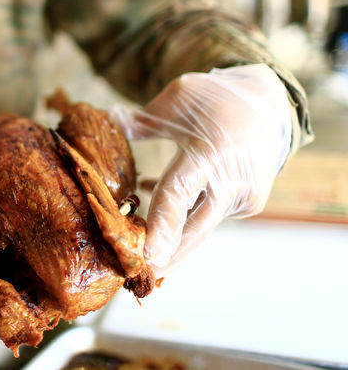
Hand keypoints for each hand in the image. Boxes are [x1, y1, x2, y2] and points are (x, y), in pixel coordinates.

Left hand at [111, 64, 292, 271]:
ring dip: (175, 242)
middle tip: (142, 276)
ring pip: (201, 226)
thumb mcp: (176, 99)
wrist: (268, 105)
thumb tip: (108, 123)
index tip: (148, 255)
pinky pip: (209, 216)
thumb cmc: (215, 100)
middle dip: (168, 255)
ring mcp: (244, 196)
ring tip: (145, 258)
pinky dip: (187, 222)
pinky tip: (158, 225)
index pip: (178, 194)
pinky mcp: (248, 204)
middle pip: (195, 227)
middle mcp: (232, 181)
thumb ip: (141, 122)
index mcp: (209, 152)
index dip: (161, 227)